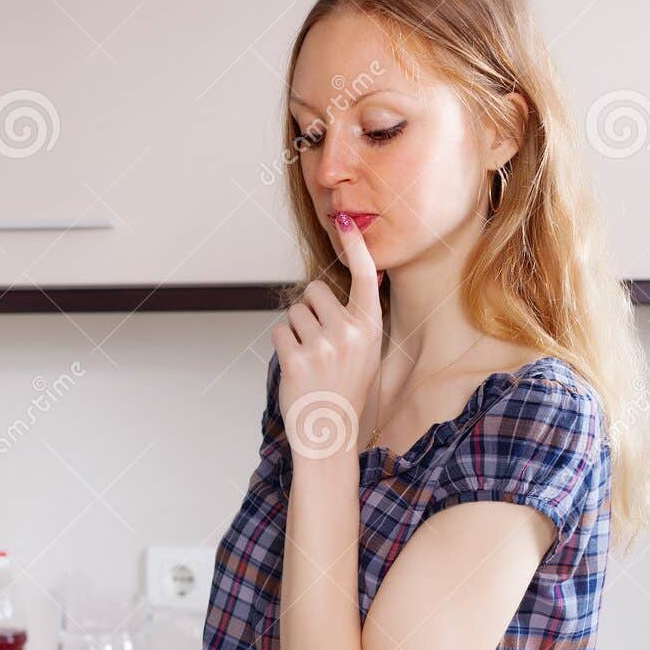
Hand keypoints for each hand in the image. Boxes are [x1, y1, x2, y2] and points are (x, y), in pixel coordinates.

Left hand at [272, 213, 382, 459]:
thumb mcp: (368, 349)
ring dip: (296, 331)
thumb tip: (366, 272)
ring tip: (311, 360)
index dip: (355, 245)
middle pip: (315, 290)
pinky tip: (298, 369)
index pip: (364, 276)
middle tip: (321, 342)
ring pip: (294, 312)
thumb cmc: (346, 387)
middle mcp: (349, 333)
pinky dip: (283, 347)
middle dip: (311, 309)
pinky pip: (279, 333)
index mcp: (371, 327)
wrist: (329, 432)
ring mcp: (322, 347)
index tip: (345, 218)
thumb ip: (362, 314)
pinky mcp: (296, 360)